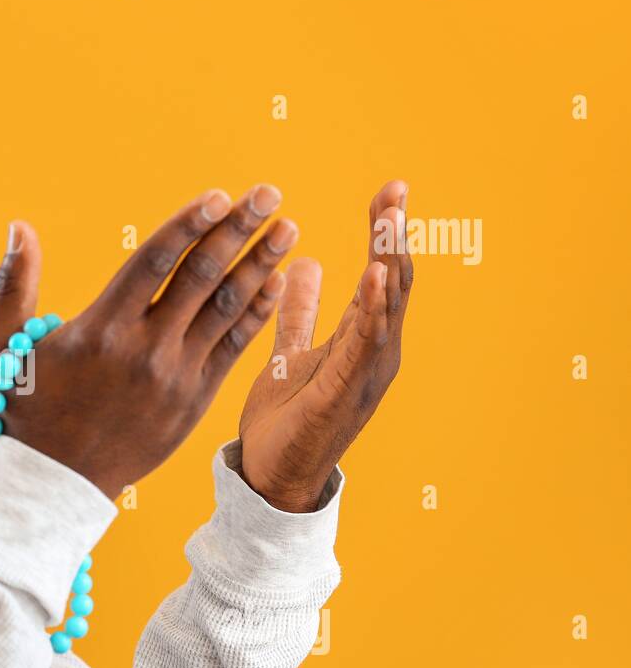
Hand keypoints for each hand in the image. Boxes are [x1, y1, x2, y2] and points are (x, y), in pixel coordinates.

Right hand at [0, 185, 298, 499]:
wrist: (56, 483)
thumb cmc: (27, 407)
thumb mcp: (3, 347)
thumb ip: (13, 283)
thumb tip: (18, 227)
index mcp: (101, 329)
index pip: (155, 262)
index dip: (190, 224)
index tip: (220, 195)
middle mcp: (144, 349)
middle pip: (201, 276)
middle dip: (239, 230)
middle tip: (269, 193)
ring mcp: (175, 376)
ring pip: (226, 309)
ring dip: (261, 264)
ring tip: (288, 228)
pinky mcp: (194, 400)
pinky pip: (234, 347)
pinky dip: (257, 312)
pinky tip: (277, 281)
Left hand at [237, 180, 414, 511]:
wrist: (270, 476)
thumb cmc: (286, 418)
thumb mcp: (290, 350)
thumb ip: (300, 311)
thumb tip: (304, 261)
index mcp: (362, 341)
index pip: (381, 276)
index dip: (385, 234)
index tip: (390, 191)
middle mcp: (374, 355)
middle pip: (393, 284)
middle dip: (394, 237)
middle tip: (396, 191)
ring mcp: (364, 375)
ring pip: (385, 310)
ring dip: (389, 263)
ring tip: (391, 221)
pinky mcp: (344, 394)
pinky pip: (363, 346)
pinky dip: (373, 310)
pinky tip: (374, 276)